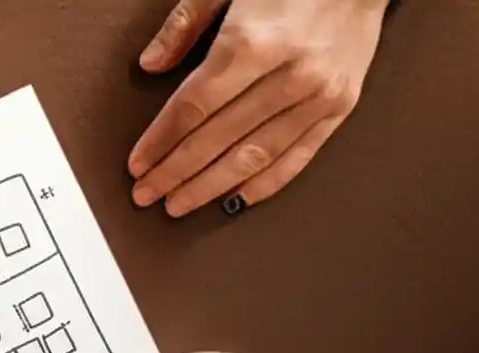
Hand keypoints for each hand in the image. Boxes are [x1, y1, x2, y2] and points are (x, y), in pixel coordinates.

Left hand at [129, 0, 388, 216]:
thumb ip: (185, 23)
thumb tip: (149, 65)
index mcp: (253, 42)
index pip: (193, 107)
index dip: (161, 141)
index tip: (137, 165)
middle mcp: (288, 74)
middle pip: (217, 139)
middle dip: (175, 172)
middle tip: (146, 195)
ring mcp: (318, 94)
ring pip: (254, 156)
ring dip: (211, 187)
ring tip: (179, 205)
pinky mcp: (341, 105)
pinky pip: (297, 156)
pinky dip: (264, 184)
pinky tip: (234, 200)